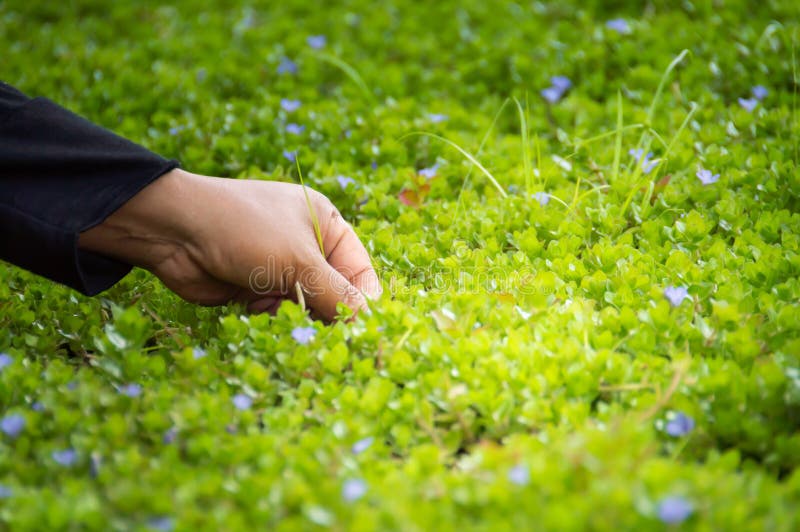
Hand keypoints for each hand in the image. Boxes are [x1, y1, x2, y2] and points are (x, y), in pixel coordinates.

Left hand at [78, 168, 380, 320]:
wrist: (175, 231)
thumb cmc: (245, 229)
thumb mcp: (298, 260)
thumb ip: (335, 294)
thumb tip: (367, 322)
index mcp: (324, 223)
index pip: (359, 270)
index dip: (363, 301)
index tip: (365, 333)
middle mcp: (305, 244)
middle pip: (332, 291)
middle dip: (326, 313)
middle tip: (325, 336)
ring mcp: (278, 265)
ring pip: (303, 307)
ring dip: (295, 318)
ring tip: (277, 311)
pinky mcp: (253, 286)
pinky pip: (276, 313)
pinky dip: (270, 318)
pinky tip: (255, 308)